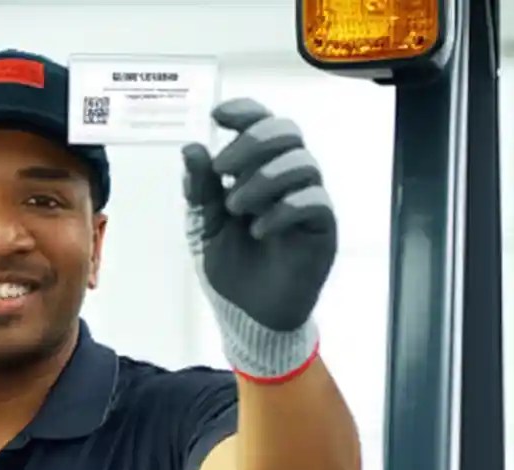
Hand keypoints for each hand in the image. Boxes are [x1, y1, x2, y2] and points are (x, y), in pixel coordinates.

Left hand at [181, 98, 336, 379]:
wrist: (247, 314)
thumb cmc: (231, 266)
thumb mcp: (205, 225)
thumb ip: (200, 189)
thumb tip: (191, 149)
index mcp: (258, 169)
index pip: (263, 123)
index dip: (245, 112)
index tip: (217, 117)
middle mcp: (288, 178)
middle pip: (287, 132)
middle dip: (251, 144)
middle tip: (222, 171)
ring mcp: (308, 201)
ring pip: (302, 164)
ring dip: (262, 180)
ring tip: (235, 208)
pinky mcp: (323, 229)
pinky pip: (314, 202)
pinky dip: (281, 210)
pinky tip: (258, 230)